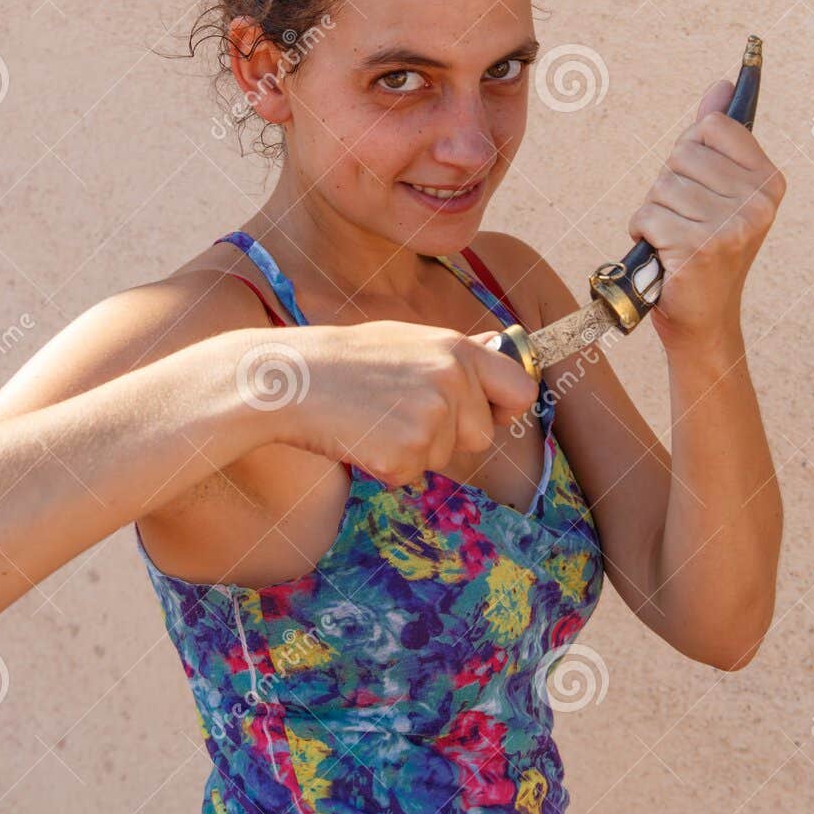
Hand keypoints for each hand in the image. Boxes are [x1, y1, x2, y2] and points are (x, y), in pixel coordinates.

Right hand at [261, 319, 537, 487]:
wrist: (291, 379)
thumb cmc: (347, 358)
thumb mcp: (408, 339)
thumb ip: (457, 352)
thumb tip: (501, 346)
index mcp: (457, 350)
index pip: (521, 389)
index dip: (506, 407)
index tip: (489, 412)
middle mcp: (452, 381)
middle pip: (482, 435)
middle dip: (451, 435)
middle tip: (401, 412)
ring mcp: (431, 419)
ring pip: (445, 457)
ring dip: (416, 450)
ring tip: (376, 418)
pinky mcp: (405, 454)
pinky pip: (411, 475)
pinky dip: (388, 466)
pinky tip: (361, 437)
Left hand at [626, 78, 785, 353]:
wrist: (704, 319)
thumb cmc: (705, 249)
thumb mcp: (717, 190)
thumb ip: (718, 137)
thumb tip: (721, 85)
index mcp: (768, 181)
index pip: (709, 128)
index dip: (689, 155)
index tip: (700, 186)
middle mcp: (758, 201)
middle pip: (681, 155)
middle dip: (669, 186)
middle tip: (685, 221)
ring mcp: (732, 225)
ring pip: (661, 186)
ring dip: (654, 212)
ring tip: (674, 238)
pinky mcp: (700, 248)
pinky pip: (646, 215)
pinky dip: (642, 233)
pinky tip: (662, 255)